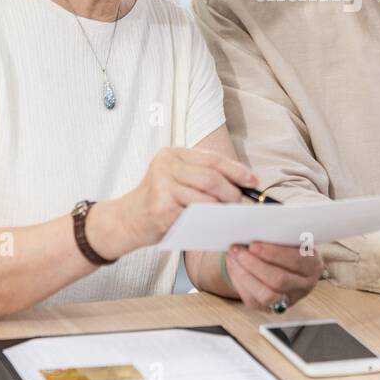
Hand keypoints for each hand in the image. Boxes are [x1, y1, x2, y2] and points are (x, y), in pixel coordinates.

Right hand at [95, 147, 256, 257]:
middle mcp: (165, 165)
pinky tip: (218, 225)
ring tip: (235, 216)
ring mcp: (161, 185)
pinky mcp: (160, 208)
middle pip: (211, 177)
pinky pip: (194, 215)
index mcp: (173, 154)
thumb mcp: (176, 180)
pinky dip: (210, 221)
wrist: (125, 220)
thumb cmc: (159, 201)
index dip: (236, 170)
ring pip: (205, 197)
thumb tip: (241, 185)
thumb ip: (202, 177)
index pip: (212, 159)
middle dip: (233, 192)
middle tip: (245, 205)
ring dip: (224, 209)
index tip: (253, 180)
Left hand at [224, 242, 324, 311]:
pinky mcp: (271, 308)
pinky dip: (241, 283)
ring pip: (267, 295)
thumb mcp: (288, 237)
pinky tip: (234, 267)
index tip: (253, 244)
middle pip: (279, 279)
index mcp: (313, 263)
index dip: (273, 253)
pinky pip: (254, 300)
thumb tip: (255, 222)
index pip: (296, 260)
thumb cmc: (284, 245)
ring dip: (245, 275)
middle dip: (254, 264)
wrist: (282, 264)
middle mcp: (305, 285)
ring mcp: (289, 299)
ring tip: (233, 258)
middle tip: (237, 250)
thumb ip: (278, 232)